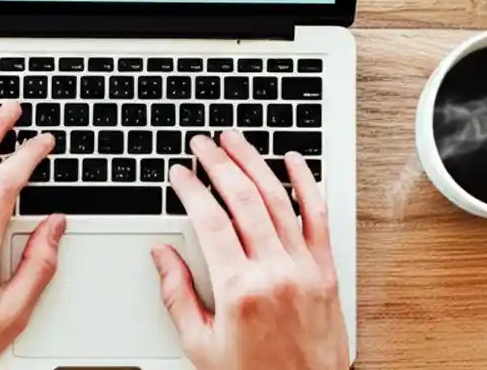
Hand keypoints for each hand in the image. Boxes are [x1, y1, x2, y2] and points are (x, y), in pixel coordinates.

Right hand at [153, 131, 348, 369]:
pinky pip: (318, 215)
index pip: (210, 221)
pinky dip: (305, 183)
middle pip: (243, 199)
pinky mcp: (325, 270)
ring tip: (235, 141)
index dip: (191, 189)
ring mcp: (304, 268)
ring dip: (254, 163)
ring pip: (278, 199)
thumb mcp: (201, 345)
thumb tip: (161, 255)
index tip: (179, 173)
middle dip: (218, 164)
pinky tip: (293, 161)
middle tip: (202, 145)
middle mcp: (275, 272)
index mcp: (239, 290)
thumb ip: (177, 295)